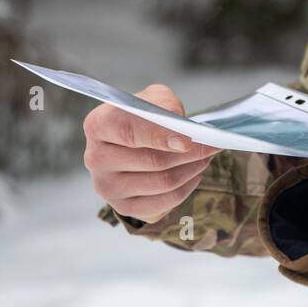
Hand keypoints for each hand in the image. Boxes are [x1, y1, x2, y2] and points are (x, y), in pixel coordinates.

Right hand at [82, 84, 218, 223]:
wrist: (135, 143)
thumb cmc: (145, 117)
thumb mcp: (155, 99)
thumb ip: (165, 107)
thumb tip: (181, 132)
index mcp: (98, 125)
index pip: (128, 131)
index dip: (160, 135)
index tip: (188, 138)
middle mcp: (95, 158)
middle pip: (152, 160)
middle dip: (190, 152)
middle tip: (212, 145)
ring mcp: (107, 186)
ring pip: (163, 182)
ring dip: (193, 168)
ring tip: (206, 156)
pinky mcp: (123, 207)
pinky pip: (166, 201)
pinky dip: (187, 186)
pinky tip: (194, 173)